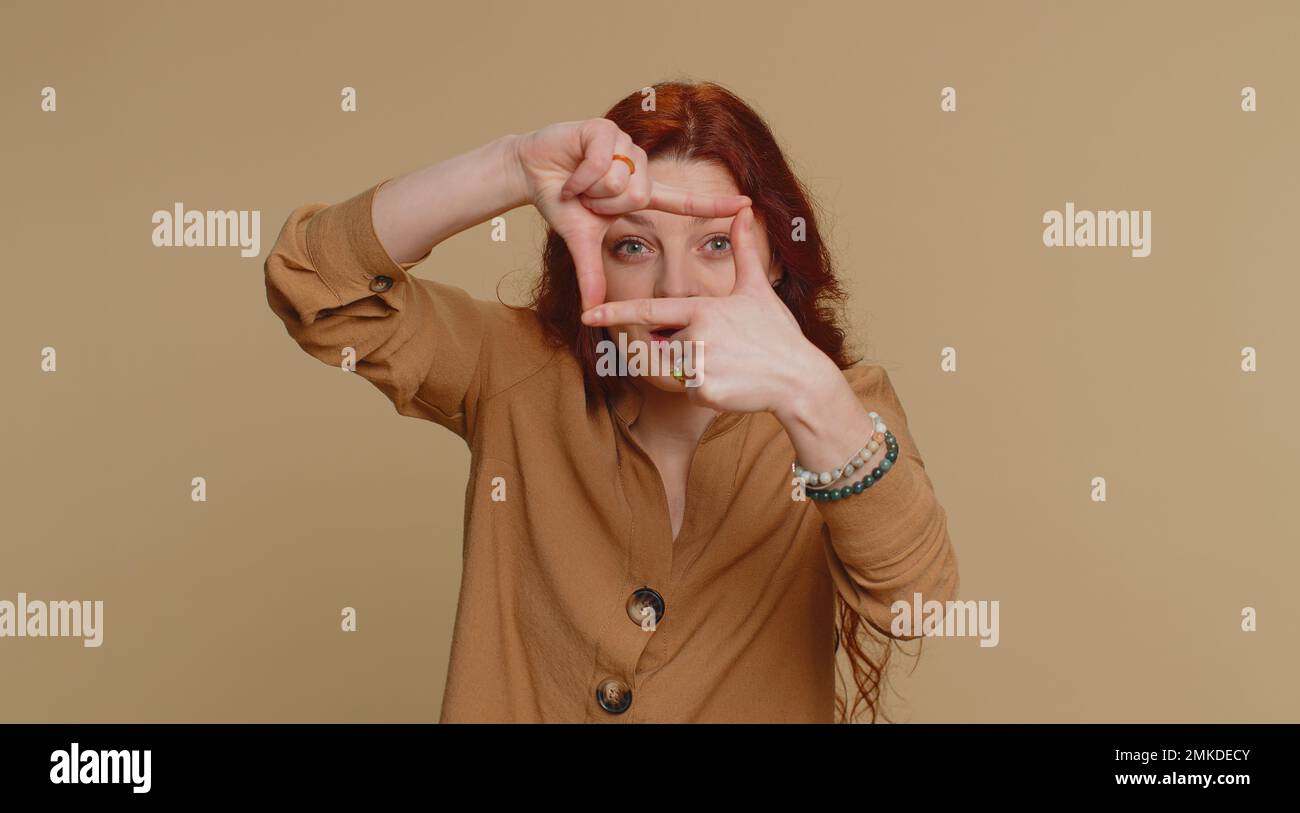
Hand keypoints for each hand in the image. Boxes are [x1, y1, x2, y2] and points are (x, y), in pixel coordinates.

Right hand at [513, 119, 752, 311]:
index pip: (684, 202)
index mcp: (641, 192)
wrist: (530, 172)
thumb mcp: (581, 241)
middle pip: (639, 196)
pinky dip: (581, 175)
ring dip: (590, 188)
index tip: (746, 205)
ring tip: (577, 181)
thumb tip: (589, 313)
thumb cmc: (561, 202)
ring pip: (621, 179)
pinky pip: (602, 162)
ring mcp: (624, 144)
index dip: (713, 205)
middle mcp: (639, 167)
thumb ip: (591, 274)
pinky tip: (571, 170)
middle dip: (605, 204)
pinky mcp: (605, 128)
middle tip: (587, 198)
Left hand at [579, 205, 834, 414]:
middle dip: (683, 352)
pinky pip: (690, 392)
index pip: (649, 311)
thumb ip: (743, 251)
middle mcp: (696, 335)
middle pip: (665, 347)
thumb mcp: (758, 290)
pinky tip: (734, 384)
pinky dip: (708, 392)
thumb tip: (742, 211)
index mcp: (702, 309)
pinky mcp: (704, 391)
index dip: (616, 312)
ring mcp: (699, 364)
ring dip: (695, 372)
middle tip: (723, 353)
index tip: (588, 313)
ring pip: (676, 371)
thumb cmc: (778, 335)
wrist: (800, 380)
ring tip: (729, 366)